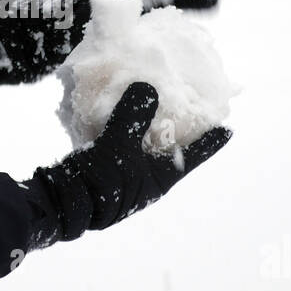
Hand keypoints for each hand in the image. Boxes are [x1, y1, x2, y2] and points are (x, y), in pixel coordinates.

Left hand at [0, 0, 219, 86]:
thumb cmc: (25, 27)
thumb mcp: (59, 3)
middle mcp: (101, 4)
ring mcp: (96, 26)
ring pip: (142, 20)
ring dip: (170, 20)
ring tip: (200, 24)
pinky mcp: (90, 46)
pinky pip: (128, 43)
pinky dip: (147, 45)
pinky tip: (162, 57)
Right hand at [20, 81, 231, 247]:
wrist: (61, 204)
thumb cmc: (98, 183)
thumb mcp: (118, 147)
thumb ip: (133, 116)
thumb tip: (148, 87)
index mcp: (159, 177)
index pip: (193, 156)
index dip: (210, 142)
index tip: (228, 129)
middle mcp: (146, 176)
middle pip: (170, 148)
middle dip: (178, 127)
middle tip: (189, 103)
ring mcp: (125, 172)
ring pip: (144, 143)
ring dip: (148, 123)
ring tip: (154, 98)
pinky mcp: (104, 166)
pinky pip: (121, 141)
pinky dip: (123, 124)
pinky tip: (117, 105)